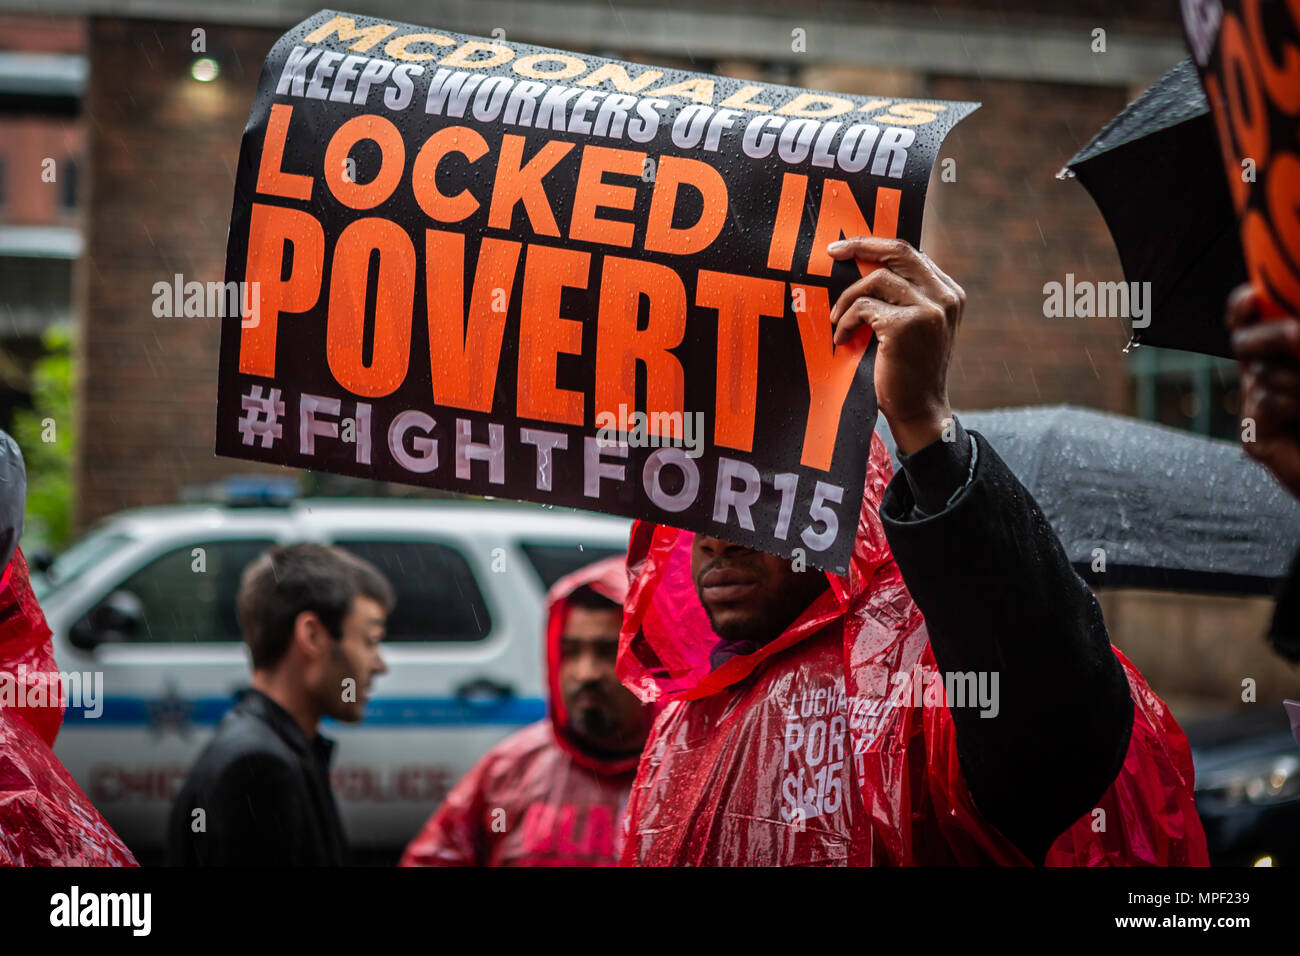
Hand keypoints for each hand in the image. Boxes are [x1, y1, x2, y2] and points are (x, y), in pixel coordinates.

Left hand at [826, 237, 963, 454]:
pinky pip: (864, 308)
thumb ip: (903, 297)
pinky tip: (843, 340)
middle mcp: (944, 296)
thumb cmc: (908, 371)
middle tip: (832, 251)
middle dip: (860, 245)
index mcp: (948, 292)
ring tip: (837, 321)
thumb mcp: (915, 327)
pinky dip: (846, 322)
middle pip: (898, 251)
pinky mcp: (907, 325)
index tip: (846, 247)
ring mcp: (929, 309)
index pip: (910, 253)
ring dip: (848, 300)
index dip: (876, 245)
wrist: (919, 411)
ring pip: (876, 279)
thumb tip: (864, 267)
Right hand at [1227, 282, 1299, 498]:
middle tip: (1297, 334)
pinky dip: (1291, 404)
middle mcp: (1266, 381)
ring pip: (1259, 373)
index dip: (1242, 308)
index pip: (1250, 325)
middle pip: (1243, 342)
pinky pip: (1263, 402)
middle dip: (1269, 334)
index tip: (1250, 297)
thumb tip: (1295, 330)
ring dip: (1298, 379)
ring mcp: (1257, 411)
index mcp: (1282, 360)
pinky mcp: (1254, 438)